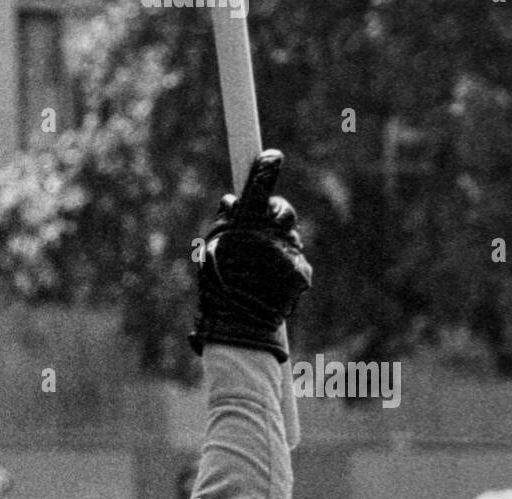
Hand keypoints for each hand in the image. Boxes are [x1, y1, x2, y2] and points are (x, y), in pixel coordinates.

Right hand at [189, 150, 312, 362]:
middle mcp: (268, 238)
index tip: (272, 156)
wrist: (240, 329)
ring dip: (278, 244)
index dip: (264, 170)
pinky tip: (271, 282)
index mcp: (243, 231)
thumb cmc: (218, 292)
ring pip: (289, 236)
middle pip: (281, 211)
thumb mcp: (209, 255)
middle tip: (266, 224)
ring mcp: (288, 255)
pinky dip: (286, 265)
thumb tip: (232, 200)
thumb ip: (223, 224)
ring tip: (261, 268)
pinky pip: (295, 258)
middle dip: (276, 214)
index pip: (256, 191)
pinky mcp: (301, 271)